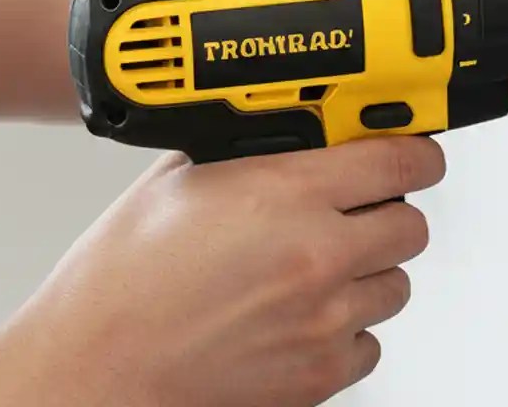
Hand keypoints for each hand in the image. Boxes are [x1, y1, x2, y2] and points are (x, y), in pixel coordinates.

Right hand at [0, 137, 444, 406]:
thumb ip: (249, 153)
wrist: (93, 372)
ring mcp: (324, 319)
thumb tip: (291, 134)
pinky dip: (346, 330)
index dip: (414, 153)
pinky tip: (301, 318)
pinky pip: (370, 342)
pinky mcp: (321, 374)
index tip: (412, 154)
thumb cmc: (118, 287)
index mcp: (286, 194)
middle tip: (355, 215)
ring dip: (367, 274)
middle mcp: (318, 255)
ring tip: (313, 273)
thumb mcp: (176, 184)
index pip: (403, 159)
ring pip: (396, 284)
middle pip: (411, 224)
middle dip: (388, 214)